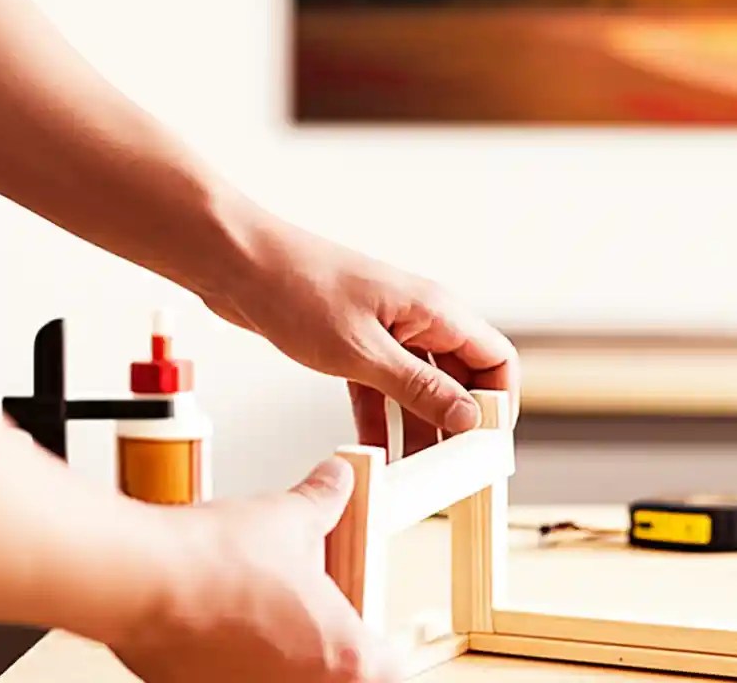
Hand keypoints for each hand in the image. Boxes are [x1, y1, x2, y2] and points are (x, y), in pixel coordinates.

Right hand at [110, 458, 400, 682]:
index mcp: (347, 657)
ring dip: (281, 661)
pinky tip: (224, 632)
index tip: (360, 627)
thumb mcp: (289, 519)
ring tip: (261, 621)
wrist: (142, 581)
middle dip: (326, 652)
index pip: (388, 669)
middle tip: (308, 620)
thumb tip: (335, 480)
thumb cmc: (216, 563)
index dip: (373, 644)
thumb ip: (324, 501)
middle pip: (339, 679)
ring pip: (287, 682)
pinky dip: (237, 667)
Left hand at [203, 219, 519, 449]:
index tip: (488, 444)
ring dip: (418, 429)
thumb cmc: (296, 288)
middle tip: (450, 470)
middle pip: (461, 379)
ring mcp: (388, 331)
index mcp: (434, 310)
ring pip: (421, 389)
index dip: (500, 403)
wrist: (236, 262)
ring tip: (412, 473)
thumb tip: (468, 417)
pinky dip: (381, 419)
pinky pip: (384, 389)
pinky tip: (375, 451)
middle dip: (458, 425)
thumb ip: (418, 387)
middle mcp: (419, 319)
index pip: (495, 359)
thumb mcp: (362, 352)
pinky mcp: (357, 343)